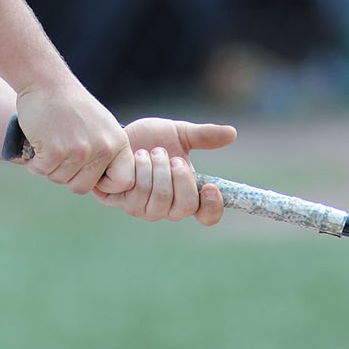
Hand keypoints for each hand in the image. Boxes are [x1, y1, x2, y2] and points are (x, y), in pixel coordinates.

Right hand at [14, 80, 134, 194]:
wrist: (46, 81)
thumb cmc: (71, 104)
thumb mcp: (102, 125)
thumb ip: (106, 151)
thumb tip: (104, 185)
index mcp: (117, 143)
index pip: (123, 181)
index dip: (104, 183)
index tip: (88, 172)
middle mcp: (102, 149)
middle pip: (82, 186)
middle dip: (67, 175)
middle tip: (60, 155)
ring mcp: (79, 151)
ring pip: (59, 179)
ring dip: (49, 167)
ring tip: (49, 144)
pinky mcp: (54, 151)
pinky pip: (41, 171)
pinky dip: (34, 162)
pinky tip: (36, 145)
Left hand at [94, 117, 238, 225]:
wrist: (116, 134)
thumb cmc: (150, 137)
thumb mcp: (179, 133)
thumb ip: (204, 136)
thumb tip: (232, 133)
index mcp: (185, 195)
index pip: (206, 216)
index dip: (212, 207)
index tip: (210, 186)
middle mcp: (166, 207)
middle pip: (184, 207)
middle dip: (179, 177)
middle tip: (170, 156)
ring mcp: (142, 208)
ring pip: (160, 201)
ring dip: (156, 170)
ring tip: (149, 152)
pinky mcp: (120, 202)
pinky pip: (136, 195)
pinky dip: (138, 170)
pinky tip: (133, 156)